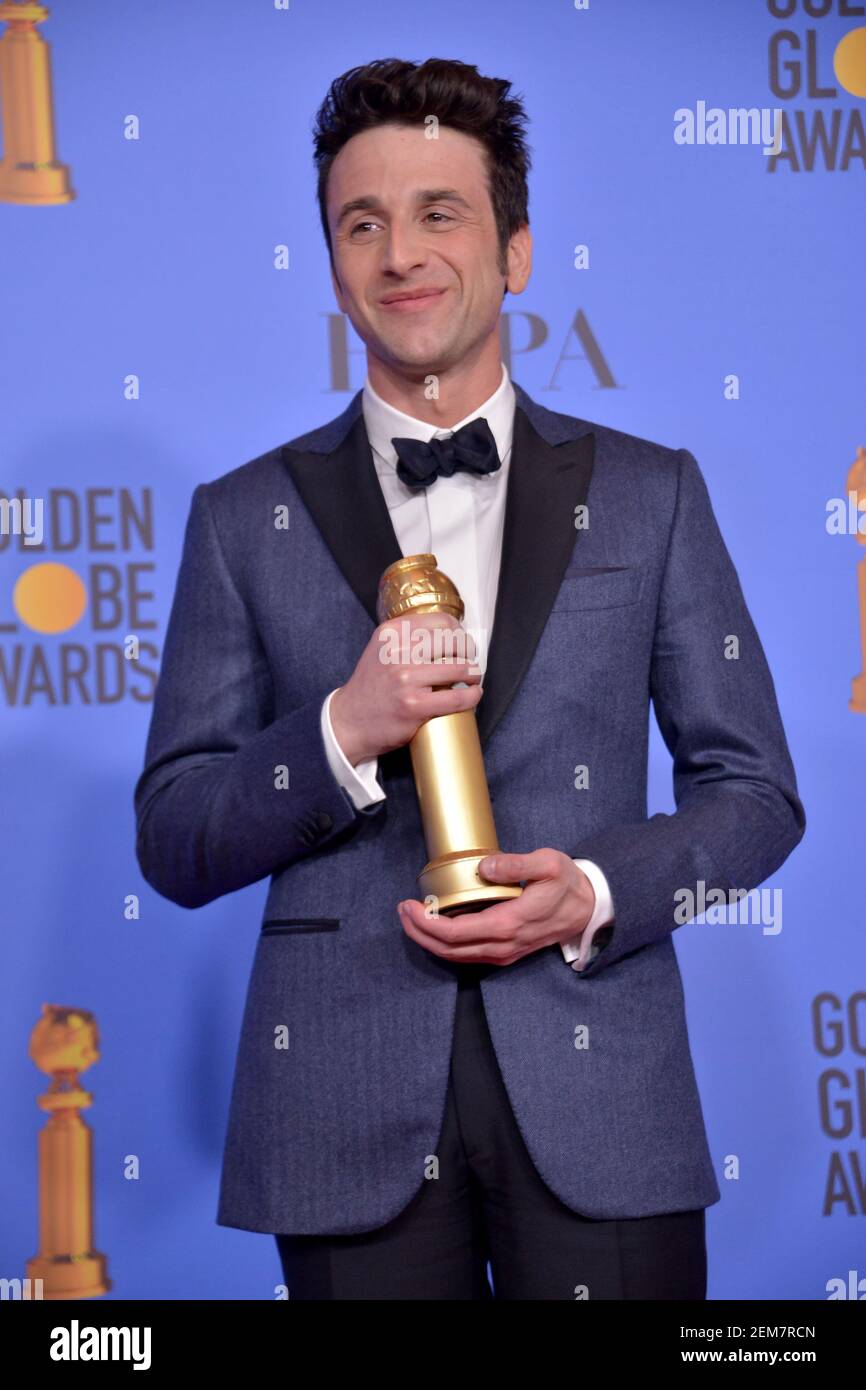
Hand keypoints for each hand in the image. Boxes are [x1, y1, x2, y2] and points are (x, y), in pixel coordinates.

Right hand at [330, 613, 481, 765]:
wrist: (349, 720)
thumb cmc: (372, 686)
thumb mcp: (381, 649)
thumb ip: (408, 637)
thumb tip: (450, 633)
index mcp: (392, 633)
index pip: (442, 621)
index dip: (459, 632)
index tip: (461, 645)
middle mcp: (398, 651)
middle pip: (455, 641)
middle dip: (469, 652)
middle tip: (470, 663)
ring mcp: (406, 678)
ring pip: (460, 668)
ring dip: (474, 674)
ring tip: (472, 679)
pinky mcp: (415, 705)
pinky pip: (458, 697)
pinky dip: (472, 696)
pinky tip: (472, 695)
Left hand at [397, 849, 595, 966]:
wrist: (589, 909)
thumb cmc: (568, 884)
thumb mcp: (548, 865)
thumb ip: (515, 864)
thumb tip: (484, 867)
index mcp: (507, 924)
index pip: (454, 933)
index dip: (425, 922)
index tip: (410, 904)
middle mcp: (502, 945)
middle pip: (447, 950)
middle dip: (418, 932)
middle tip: (402, 910)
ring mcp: (503, 952)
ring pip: (455, 956)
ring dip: (429, 940)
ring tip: (412, 918)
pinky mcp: (505, 952)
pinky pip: (467, 955)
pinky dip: (445, 945)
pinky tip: (435, 929)